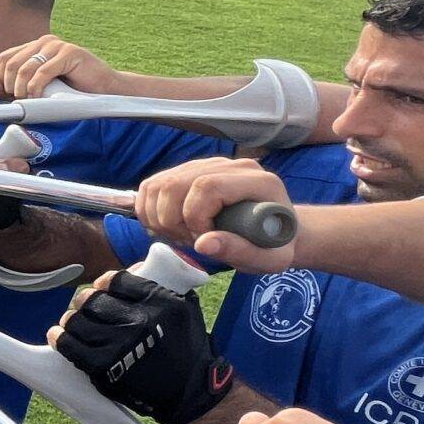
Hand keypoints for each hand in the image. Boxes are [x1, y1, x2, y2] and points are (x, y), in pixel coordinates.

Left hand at [0, 36, 115, 98]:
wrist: (104, 92)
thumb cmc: (72, 91)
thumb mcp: (37, 90)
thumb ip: (14, 87)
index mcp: (35, 47)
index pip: (5, 58)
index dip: (2, 78)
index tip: (8, 95)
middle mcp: (44, 42)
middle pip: (11, 63)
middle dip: (10, 86)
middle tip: (18, 100)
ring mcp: (57, 46)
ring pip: (24, 68)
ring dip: (22, 90)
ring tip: (30, 100)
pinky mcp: (69, 53)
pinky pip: (42, 72)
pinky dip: (36, 88)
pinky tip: (39, 96)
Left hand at [49, 268, 231, 423]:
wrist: (190, 392)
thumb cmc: (189, 349)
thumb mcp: (185, 309)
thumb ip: (163, 287)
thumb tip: (135, 268)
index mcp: (159, 302)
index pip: (117, 281)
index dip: (104, 282)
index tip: (100, 287)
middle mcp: (138, 321)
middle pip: (94, 300)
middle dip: (85, 301)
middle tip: (83, 305)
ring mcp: (119, 345)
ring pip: (79, 321)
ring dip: (71, 319)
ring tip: (70, 320)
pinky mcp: (105, 368)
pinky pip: (71, 347)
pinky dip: (60, 338)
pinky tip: (57, 334)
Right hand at [137, 159, 295, 270]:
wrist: (274, 231)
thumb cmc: (274, 246)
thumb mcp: (269, 259)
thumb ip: (240, 251)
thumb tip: (202, 244)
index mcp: (258, 181)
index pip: (207, 186)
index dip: (195, 216)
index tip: (204, 240)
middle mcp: (232, 165)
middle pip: (176, 183)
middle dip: (171, 220)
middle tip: (189, 241)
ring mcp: (209, 164)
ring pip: (160, 183)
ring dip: (158, 217)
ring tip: (181, 235)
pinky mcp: (192, 170)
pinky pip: (154, 184)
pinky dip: (149, 210)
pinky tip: (169, 226)